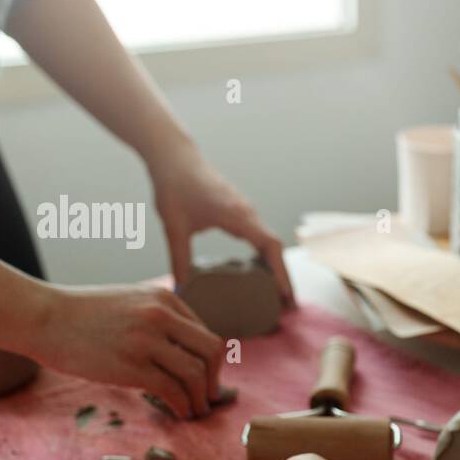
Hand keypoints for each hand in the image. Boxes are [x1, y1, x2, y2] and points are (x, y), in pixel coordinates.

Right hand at [32, 285, 223, 418]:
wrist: (43, 317)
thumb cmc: (83, 314)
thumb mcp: (130, 302)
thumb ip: (160, 319)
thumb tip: (185, 351)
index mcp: (165, 299)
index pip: (206, 334)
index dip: (211, 362)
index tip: (208, 379)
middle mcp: (161, 317)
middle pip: (211, 352)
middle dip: (215, 380)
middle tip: (210, 398)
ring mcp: (146, 341)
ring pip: (195, 374)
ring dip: (201, 399)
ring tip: (195, 411)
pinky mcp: (131, 366)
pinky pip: (172, 390)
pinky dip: (182, 406)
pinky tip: (179, 412)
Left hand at [147, 141, 294, 306]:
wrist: (173, 155)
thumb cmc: (174, 184)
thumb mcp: (174, 225)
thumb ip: (178, 258)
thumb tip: (181, 288)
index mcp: (237, 215)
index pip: (270, 247)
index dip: (280, 273)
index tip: (286, 295)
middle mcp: (247, 213)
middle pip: (276, 248)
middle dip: (283, 277)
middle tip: (286, 304)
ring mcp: (245, 210)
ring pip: (269, 242)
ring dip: (275, 267)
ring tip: (277, 293)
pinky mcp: (239, 210)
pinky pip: (260, 236)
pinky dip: (265, 256)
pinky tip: (258, 270)